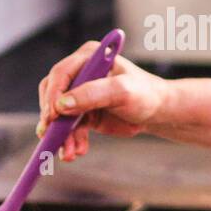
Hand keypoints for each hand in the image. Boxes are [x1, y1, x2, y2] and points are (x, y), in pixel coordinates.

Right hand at [37, 39, 170, 160]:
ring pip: (59, 115)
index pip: (60, 74)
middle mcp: (80, 72)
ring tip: (69, 154)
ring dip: (62, 136)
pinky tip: (77, 151)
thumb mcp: (122, 91)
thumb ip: (93, 94)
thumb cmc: (145, 94)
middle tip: (54, 139)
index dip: (53, 96)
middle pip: (53, 94)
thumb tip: (61, 104)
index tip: (53, 117)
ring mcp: (80, 93)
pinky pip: (69, 127)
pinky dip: (70, 141)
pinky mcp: (83, 112)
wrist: (157, 111)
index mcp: (88, 57)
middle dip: (54, 120)